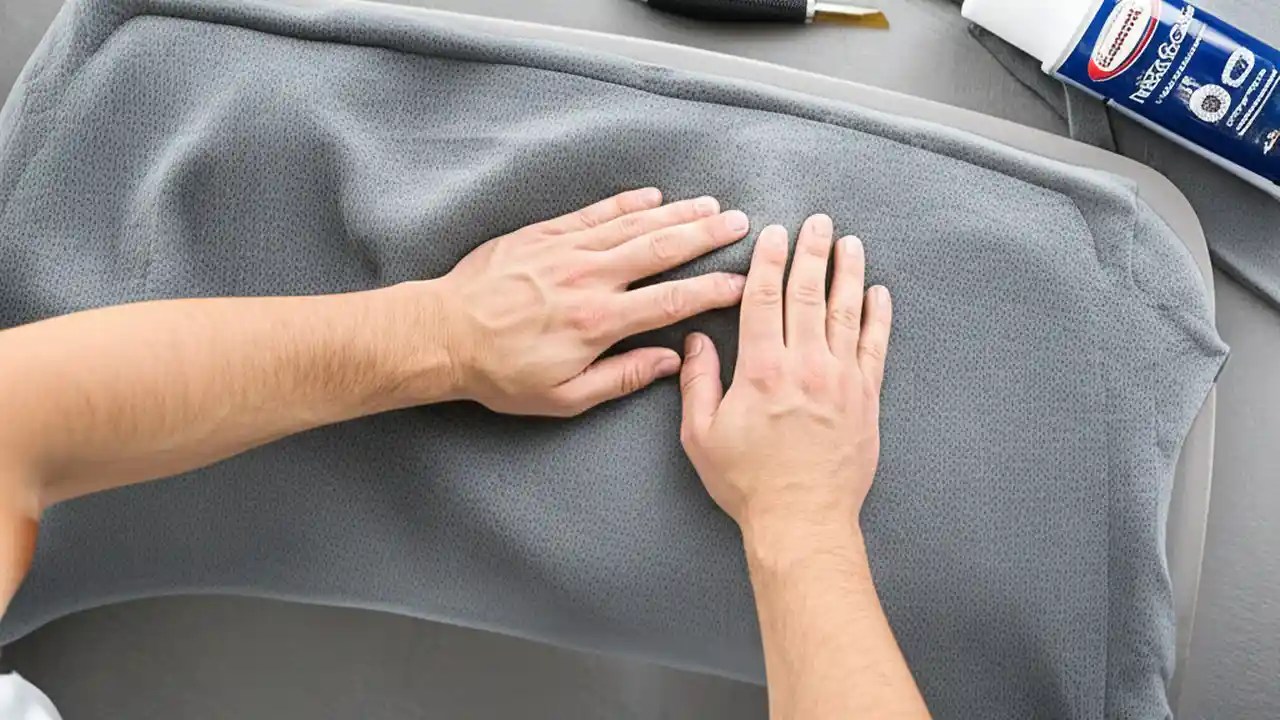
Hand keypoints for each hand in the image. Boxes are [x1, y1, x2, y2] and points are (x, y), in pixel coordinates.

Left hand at [431, 188, 749, 416]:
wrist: (443, 335)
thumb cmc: (500, 374)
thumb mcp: (564, 397)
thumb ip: (621, 378)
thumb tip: (669, 363)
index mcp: (599, 323)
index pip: (671, 302)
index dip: (711, 290)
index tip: (741, 282)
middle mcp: (589, 279)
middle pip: (661, 249)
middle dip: (705, 235)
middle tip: (740, 224)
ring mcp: (566, 251)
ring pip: (633, 225)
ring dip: (676, 213)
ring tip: (710, 205)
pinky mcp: (543, 235)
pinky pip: (594, 213)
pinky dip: (626, 203)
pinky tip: (653, 197)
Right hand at [678, 214, 891, 539]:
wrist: (803, 520)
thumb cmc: (747, 483)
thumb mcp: (701, 436)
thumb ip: (698, 383)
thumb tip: (696, 342)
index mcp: (761, 370)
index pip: (765, 300)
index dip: (769, 262)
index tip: (775, 234)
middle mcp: (805, 366)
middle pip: (808, 295)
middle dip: (813, 253)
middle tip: (819, 223)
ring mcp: (841, 380)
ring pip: (846, 313)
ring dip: (848, 273)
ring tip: (851, 243)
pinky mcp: (866, 398)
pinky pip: (875, 347)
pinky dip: (878, 317)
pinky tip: (879, 293)